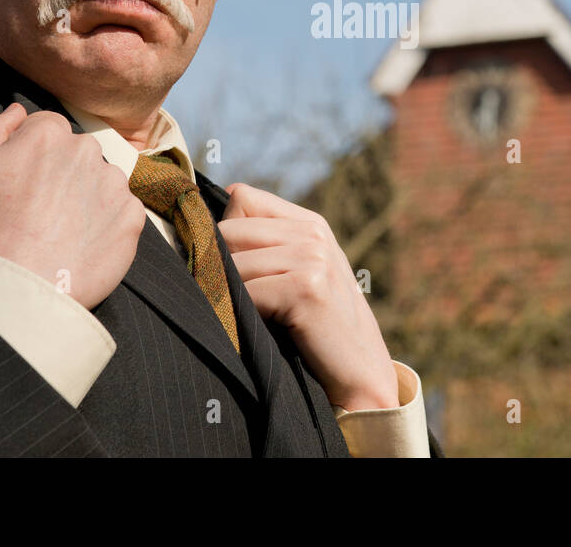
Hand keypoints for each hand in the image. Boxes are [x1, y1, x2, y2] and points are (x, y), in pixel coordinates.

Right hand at [0, 103, 145, 309]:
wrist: (21, 287)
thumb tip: (18, 111)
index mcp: (48, 134)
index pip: (47, 129)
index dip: (33, 156)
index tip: (24, 184)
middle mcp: (88, 150)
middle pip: (76, 154)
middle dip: (62, 174)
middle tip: (40, 211)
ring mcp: (114, 183)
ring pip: (101, 181)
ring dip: (86, 198)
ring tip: (61, 232)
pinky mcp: (133, 215)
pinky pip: (121, 211)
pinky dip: (106, 224)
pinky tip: (82, 244)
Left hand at [218, 183, 398, 411]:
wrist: (361, 374)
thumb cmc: (320, 330)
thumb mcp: (300, 275)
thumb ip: (267, 246)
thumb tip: (208, 218)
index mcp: (310, 224)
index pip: (241, 197)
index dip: (223, 230)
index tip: (225, 265)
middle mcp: (313, 233)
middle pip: (229, 228)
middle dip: (219, 265)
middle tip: (232, 300)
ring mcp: (313, 257)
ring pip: (233, 262)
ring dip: (230, 295)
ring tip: (248, 319)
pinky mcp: (307, 286)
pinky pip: (247, 292)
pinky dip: (243, 315)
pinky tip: (261, 330)